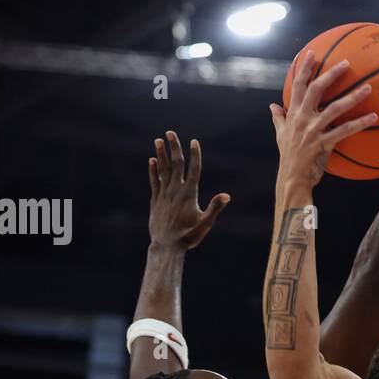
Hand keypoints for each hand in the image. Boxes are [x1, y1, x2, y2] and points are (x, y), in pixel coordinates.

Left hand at [148, 131, 230, 250]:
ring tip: (159, 140)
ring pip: (162, 170)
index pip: (193, 170)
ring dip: (161, 154)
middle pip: (175, 164)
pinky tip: (152, 160)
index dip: (194, 155)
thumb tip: (227, 195)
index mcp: (189, 194)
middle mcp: (175, 191)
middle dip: (174, 147)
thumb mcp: (205, 223)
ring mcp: (164, 194)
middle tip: (171, 132)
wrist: (167, 246)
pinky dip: (153, 170)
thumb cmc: (188, 236)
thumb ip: (215, 208)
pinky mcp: (156, 201)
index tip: (194, 141)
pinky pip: (154, 181)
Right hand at [270, 53, 378, 190]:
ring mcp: (313, 130)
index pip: (297, 85)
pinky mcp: (324, 143)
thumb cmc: (288, 156)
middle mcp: (302, 118)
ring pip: (335, 108)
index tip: (311, 53)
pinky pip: (345, 130)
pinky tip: (373, 116)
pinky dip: (360, 123)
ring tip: (368, 87)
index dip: (304, 68)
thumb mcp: (280, 134)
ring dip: (353, 96)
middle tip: (346, 63)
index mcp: (293, 113)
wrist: (292, 178)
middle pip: (316, 89)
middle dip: (331, 74)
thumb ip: (278, 118)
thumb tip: (272, 105)